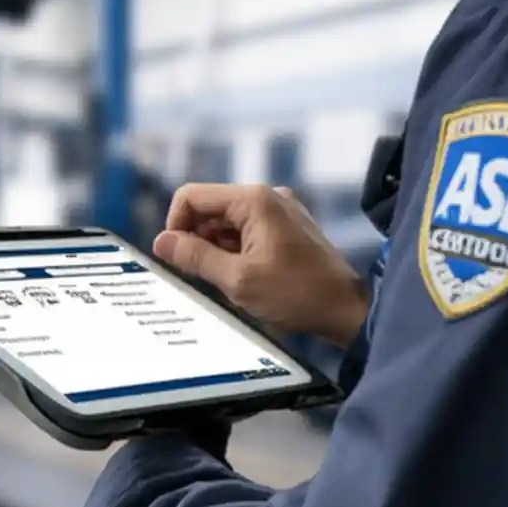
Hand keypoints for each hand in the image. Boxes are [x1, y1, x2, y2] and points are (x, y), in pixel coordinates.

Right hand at [153, 183, 368, 347]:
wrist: (347, 310)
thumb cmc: (295, 294)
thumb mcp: (237, 280)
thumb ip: (195, 258)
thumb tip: (160, 242)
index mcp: (253, 200)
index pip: (192, 197)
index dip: (175, 226)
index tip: (175, 259)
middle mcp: (266, 196)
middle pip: (209, 209)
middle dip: (196, 241)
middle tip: (201, 278)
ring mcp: (278, 211)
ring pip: (225, 223)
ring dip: (215, 250)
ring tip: (227, 282)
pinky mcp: (286, 228)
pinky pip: (245, 232)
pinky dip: (234, 252)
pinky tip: (242, 278)